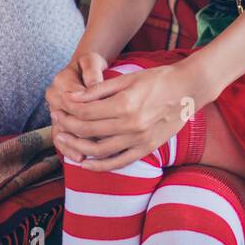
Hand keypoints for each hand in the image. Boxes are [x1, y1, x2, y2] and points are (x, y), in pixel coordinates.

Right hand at [44, 46, 109, 161]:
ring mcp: (55, 111)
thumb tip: (94, 86)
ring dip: (72, 145)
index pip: (72, 99)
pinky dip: (68, 149)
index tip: (105, 119)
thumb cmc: (90, 66)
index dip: (87, 110)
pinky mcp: (60, 122)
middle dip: (80, 131)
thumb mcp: (92, 62)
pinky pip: (60, 139)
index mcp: (61, 81)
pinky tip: (80, 157)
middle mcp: (54, 96)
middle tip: (98, 141)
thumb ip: (93, 73)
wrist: (82, 70)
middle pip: (65, 119)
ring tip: (84, 155)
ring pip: (60, 132)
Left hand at [51, 62, 209, 171]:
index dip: (67, 110)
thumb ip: (98, 90)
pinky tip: (84, 163)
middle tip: (56, 121)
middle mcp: (131, 125)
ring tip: (63, 141)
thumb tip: (71, 97)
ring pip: (99, 151)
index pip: (86, 113)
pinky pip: (118, 162)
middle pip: (88, 132)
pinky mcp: (146, 148)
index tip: (58, 107)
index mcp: (125, 104)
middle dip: (67, 127)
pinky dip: (99, 166)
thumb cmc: (157, 79)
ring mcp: (139, 140)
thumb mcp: (126, 78)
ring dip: (77, 148)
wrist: (188, 89)